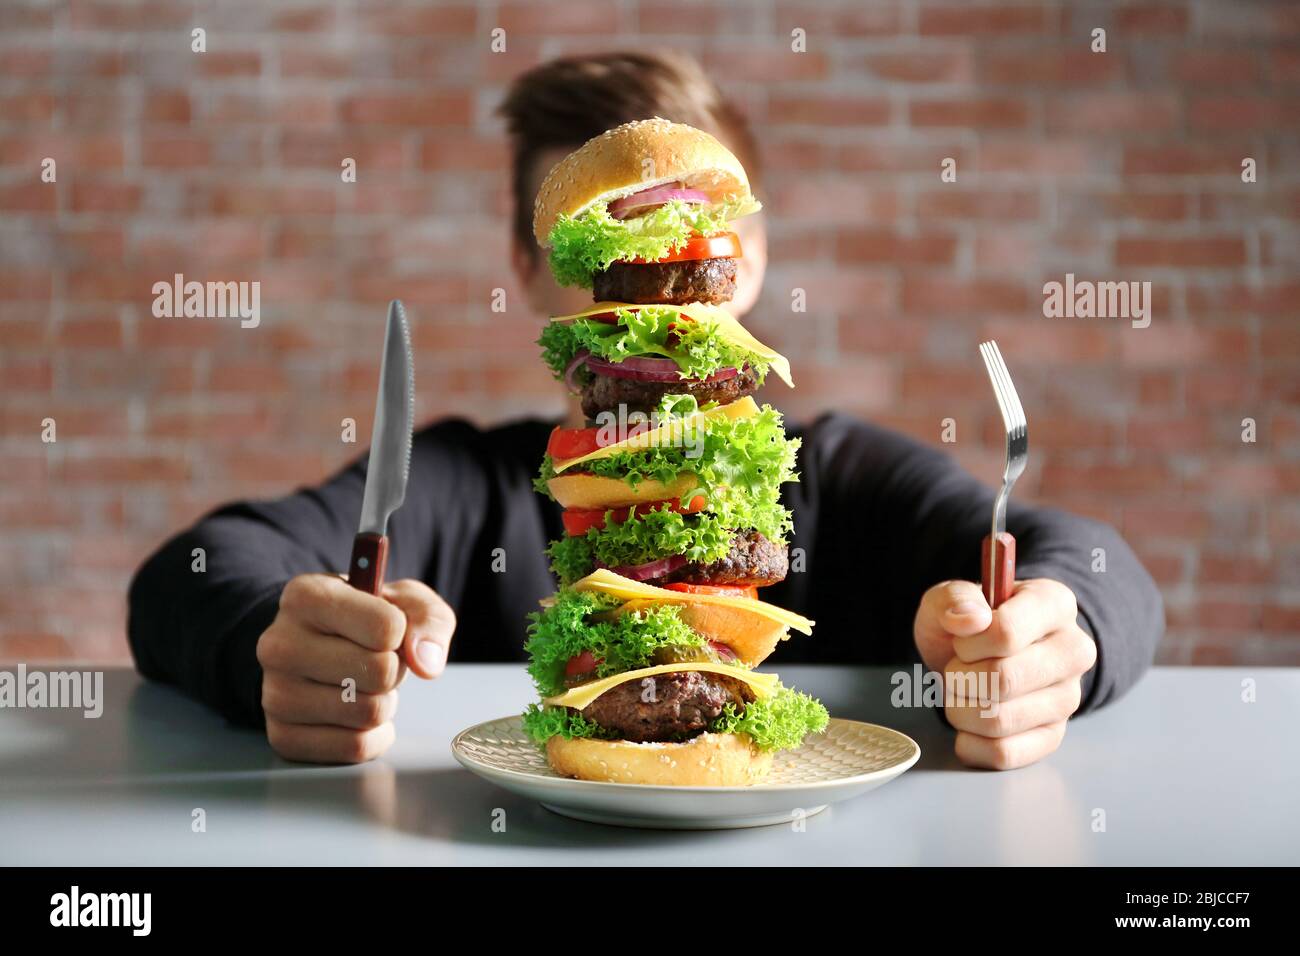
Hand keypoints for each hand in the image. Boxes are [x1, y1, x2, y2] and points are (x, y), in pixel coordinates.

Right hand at [256, 574, 455, 763]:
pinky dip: (374, 736)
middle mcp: (278, 643)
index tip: (386, 630)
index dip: (402, 633)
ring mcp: (274, 693)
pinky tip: (359, 715)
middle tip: (377, 661)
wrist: (320, 647)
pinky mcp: (282, 735)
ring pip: (368, 713)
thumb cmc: (366, 619)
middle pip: (380, 673)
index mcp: (305, 595)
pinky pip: (355, 748)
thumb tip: (426, 663)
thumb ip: (428, 620)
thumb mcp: (405, 601)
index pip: (386, 627)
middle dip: (395, 670)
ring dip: (385, 702)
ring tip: (365, 685)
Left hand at [913, 578, 1095, 769]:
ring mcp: (1068, 697)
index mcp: (1055, 604)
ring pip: (1000, 720)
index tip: (960, 642)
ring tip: (961, 693)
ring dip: (960, 710)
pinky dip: (970, 743)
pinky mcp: (1054, 735)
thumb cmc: (966, 626)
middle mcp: (1074, 650)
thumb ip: (954, 599)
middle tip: (955, 671)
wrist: (976, 657)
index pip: (1006, 633)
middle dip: (960, 679)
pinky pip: (1004, 752)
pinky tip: (966, 725)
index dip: (968, 644)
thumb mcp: (948, 599)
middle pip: (1003, 679)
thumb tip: (972, 620)